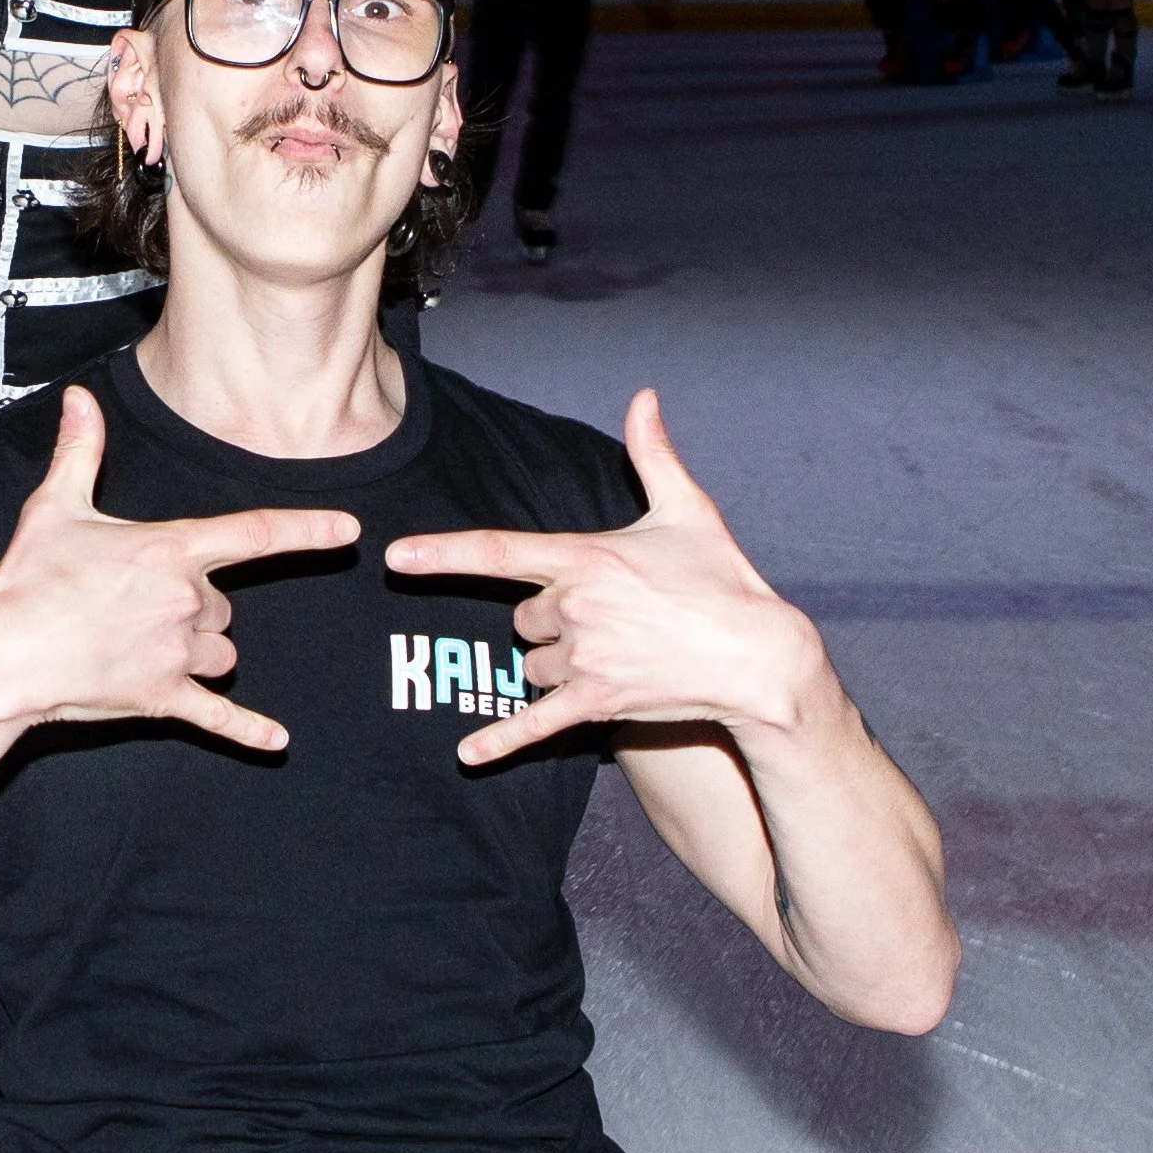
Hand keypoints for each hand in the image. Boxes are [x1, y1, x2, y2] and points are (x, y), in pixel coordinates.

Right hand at [0, 386, 358, 751]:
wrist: (3, 654)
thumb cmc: (28, 579)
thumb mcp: (55, 507)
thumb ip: (80, 450)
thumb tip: (79, 398)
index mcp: (172, 550)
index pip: (256, 533)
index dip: (307, 530)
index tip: (349, 530)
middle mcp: (187, 600)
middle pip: (224, 606)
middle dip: (196, 608)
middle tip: (136, 607)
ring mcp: (178, 652)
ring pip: (221, 653)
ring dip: (200, 651)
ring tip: (144, 647)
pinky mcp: (162, 696)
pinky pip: (219, 716)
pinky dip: (249, 730)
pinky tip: (277, 741)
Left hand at [386, 388, 821, 766]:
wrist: (758, 657)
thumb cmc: (722, 578)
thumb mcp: (687, 510)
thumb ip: (653, 453)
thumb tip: (645, 396)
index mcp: (586, 557)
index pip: (497, 553)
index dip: (441, 553)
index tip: (394, 556)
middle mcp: (576, 608)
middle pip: (521, 617)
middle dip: (547, 619)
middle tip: (605, 617)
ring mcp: (585, 660)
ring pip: (531, 663)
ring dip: (554, 662)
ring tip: (612, 654)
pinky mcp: (598, 703)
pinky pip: (536, 725)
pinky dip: (500, 741)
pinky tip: (468, 756)